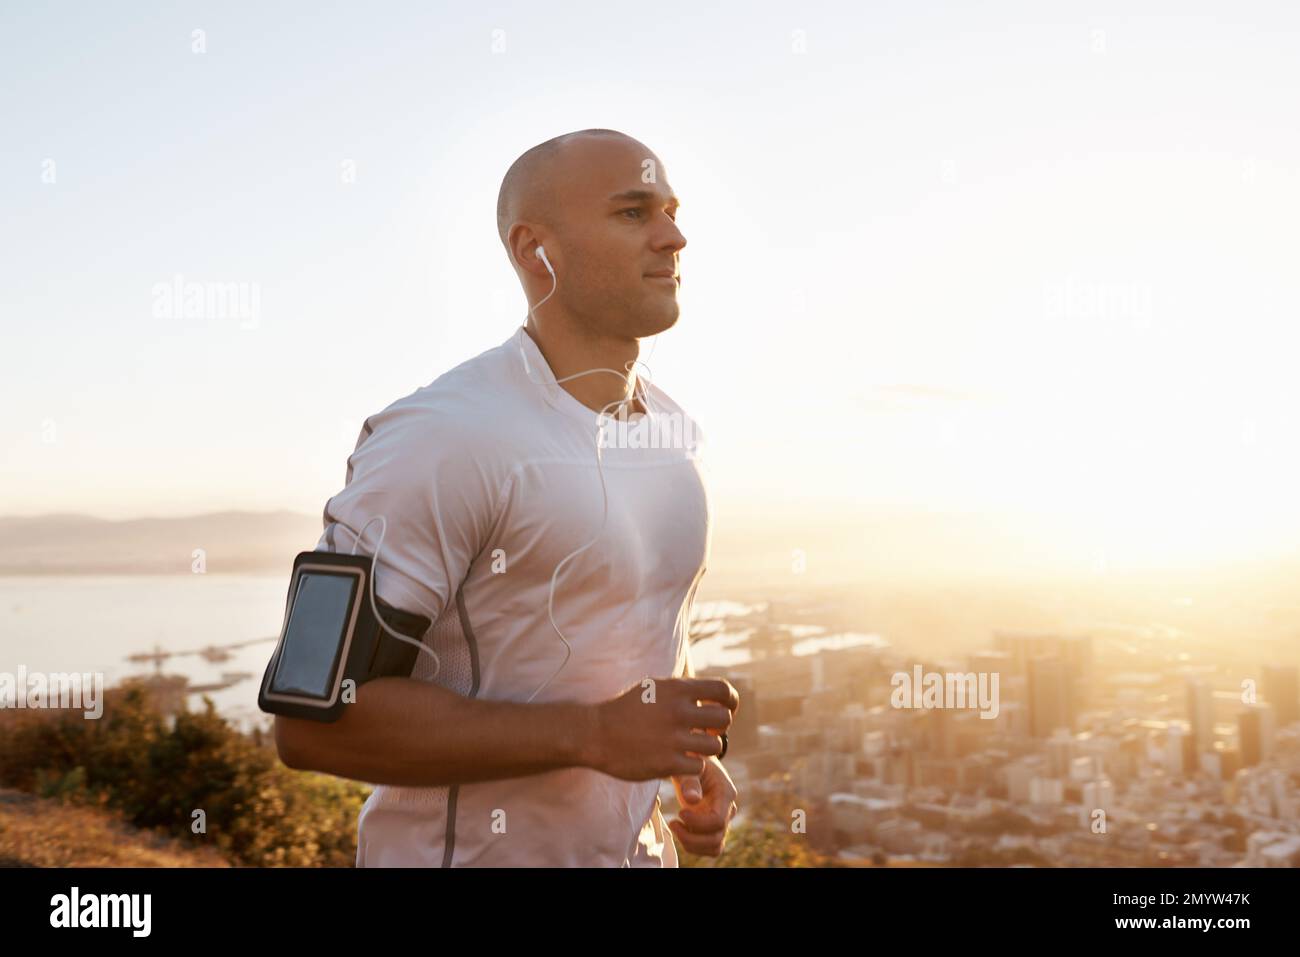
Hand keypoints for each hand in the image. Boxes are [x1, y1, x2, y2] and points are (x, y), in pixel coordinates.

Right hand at [589, 678, 736, 781]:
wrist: (595, 733)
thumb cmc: (627, 709)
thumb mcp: (654, 687)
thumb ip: (683, 688)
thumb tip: (713, 691)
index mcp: (676, 689)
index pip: (723, 690)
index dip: (730, 702)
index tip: (724, 710)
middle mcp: (677, 711)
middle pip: (724, 719)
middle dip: (719, 727)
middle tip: (706, 732)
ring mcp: (673, 739)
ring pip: (715, 746)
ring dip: (706, 749)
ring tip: (692, 748)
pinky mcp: (667, 763)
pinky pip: (699, 766)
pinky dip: (692, 766)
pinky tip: (678, 761)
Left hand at [669, 756, 738, 856]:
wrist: (696, 759)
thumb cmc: (691, 759)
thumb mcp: (689, 765)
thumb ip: (690, 781)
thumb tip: (692, 799)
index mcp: (725, 792)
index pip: (718, 820)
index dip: (698, 823)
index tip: (680, 813)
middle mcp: (728, 808)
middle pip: (716, 837)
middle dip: (691, 836)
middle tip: (673, 822)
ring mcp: (722, 819)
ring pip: (715, 847)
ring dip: (692, 844)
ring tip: (675, 826)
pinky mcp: (714, 826)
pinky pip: (710, 847)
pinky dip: (694, 846)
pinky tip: (680, 830)